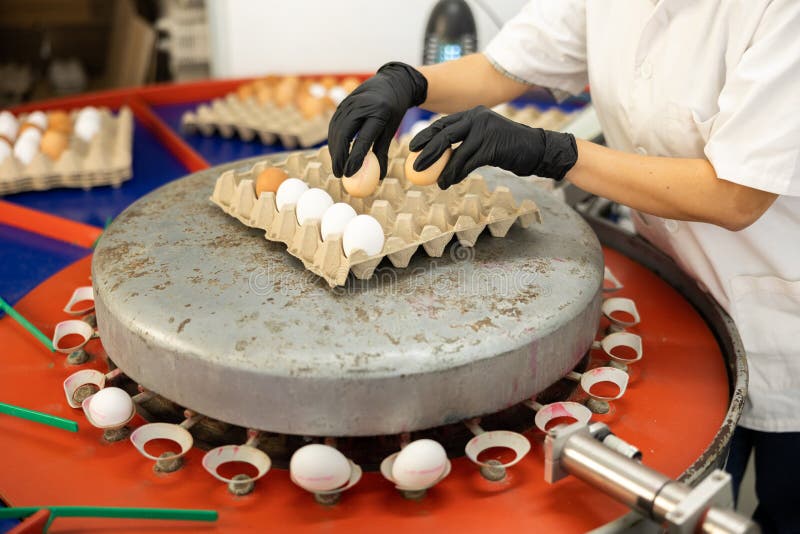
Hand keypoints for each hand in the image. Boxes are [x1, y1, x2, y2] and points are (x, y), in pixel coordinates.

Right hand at [328, 62, 427, 177]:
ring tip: (337, 167)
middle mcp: (361, 106)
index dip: (355, 158)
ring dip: (334, 150)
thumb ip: (383, 152)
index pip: (363, 139)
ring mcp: (349, 103)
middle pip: (344, 134)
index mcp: (379, 112)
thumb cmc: (394, 109)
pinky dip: (333, 140)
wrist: (391, 82)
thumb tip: (379, 178)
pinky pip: (334, 124)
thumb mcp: (392, 128)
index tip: (350, 174)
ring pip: (336, 130)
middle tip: (339, 173)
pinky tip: (336, 153)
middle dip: (339, 156)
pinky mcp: (342, 104)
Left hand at [409, 105, 577, 188]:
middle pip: (444, 135)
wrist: (535, 150)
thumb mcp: (484, 140)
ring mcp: (485, 131)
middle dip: (428, 151)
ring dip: (443, 171)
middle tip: (415, 166)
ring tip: (437, 183)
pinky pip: (467, 163)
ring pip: (455, 152)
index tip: (413, 148)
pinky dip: (456, 174)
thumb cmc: (507, 148)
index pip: (444, 123)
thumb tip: (440, 156)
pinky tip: (450, 182)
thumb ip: (465, 142)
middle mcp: (477, 118)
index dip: (426, 135)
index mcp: (473, 114)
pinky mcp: (492, 146)